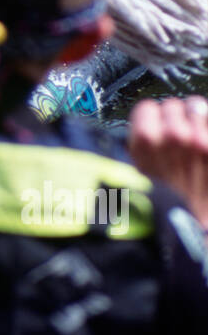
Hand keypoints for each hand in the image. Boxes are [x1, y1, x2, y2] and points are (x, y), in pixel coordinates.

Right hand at [128, 97, 207, 228]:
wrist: (185, 228)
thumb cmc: (157, 204)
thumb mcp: (133, 171)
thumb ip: (139, 142)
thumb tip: (148, 123)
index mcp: (145, 138)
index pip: (146, 107)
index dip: (149, 121)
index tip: (152, 131)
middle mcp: (174, 134)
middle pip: (171, 105)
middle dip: (171, 120)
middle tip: (173, 142)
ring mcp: (200, 140)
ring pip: (196, 106)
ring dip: (193, 120)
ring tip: (191, 143)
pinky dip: (206, 129)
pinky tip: (202, 148)